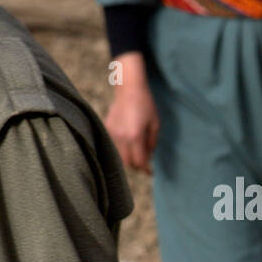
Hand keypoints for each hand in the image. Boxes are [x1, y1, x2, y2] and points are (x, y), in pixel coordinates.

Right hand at [104, 53, 159, 174]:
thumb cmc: (146, 105)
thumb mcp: (155, 125)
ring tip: (136, 152)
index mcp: (135, 136)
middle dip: (137, 165)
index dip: (145, 169)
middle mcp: (121, 137)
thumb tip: (148, 159)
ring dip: (128, 158)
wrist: (129, 89)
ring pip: (119, 156)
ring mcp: (112, 133)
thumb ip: (151, 145)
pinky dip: (121, 148)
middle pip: (128, 163)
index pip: (139, 162)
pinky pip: (114, 146)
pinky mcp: (107, 129)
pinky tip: (128, 141)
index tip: (150, 172)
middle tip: (144, 163)